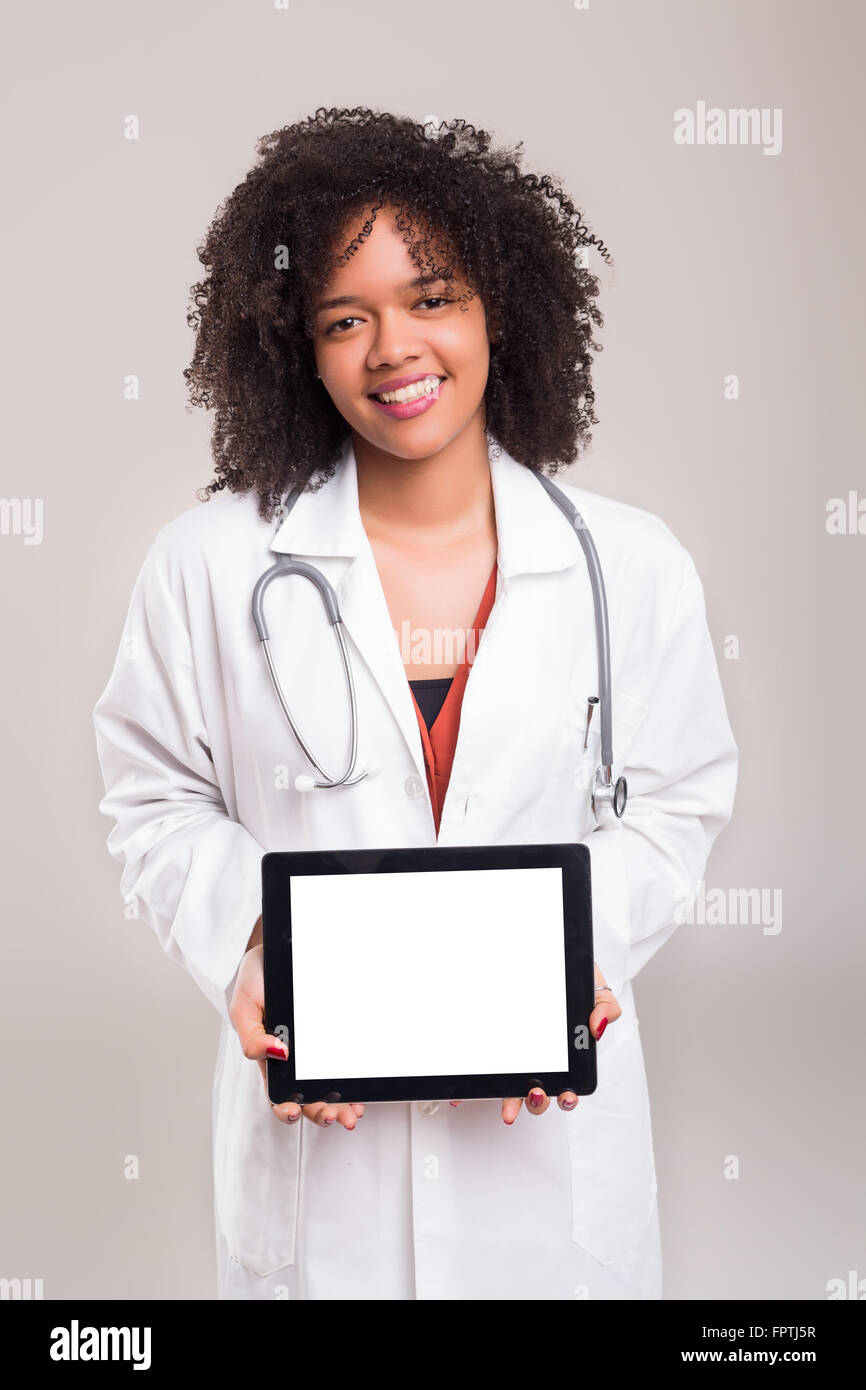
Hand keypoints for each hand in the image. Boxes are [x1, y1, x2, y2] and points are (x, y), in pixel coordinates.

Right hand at [228, 944, 364, 1130]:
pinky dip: (351, 1081)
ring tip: (352, 1113)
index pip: (279, 1093)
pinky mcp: (330, 1037)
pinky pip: (341, 1063)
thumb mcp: (243, 1008)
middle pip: (308, 1097)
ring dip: (340, 1104)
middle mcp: (293, 1060)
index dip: (287, 1108)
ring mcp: (313, 1051)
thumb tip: (277, 1055)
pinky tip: (360, 1092)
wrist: (278, 949)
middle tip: (338, 1117)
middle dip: (322, 1112)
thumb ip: (251, 1037)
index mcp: (269, 1059)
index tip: (295, 1111)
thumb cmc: (256, 981)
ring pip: (327, 1087)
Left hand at [447, 961, 621, 1122]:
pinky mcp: (501, 1050)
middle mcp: (543, 1062)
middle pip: (540, 1094)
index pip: (567, 1084)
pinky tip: (471, 1097)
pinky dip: (483, 1087)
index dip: (567, 1097)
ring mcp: (521, 1057)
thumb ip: (606, 1007)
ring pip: (516, 1089)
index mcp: (568, 1055)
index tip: (566, 1097)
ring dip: (515, 1101)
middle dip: (539, 1103)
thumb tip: (598, 1028)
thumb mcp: (596, 988)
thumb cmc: (572, 979)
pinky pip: (492, 1071)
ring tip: (513, 1103)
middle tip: (538, 1095)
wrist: (553, 959)